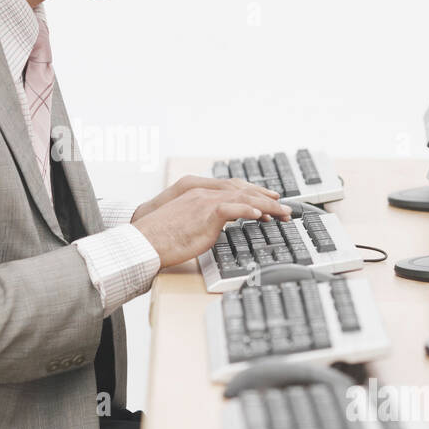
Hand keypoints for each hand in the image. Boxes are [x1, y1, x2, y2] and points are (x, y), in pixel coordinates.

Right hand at [131, 174, 283, 222]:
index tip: (268, 200)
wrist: (145, 241)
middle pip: (242, 189)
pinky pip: (234, 208)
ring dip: (267, 205)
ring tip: (282, 213)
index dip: (253, 193)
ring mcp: (205, 201)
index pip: (232, 187)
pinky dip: (250, 209)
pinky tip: (262, 214)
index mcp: (196, 192)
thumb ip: (200, 219)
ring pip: (244, 197)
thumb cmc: (160, 237)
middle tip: (284, 208)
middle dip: (266, 198)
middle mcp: (202, 192)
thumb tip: (213, 227)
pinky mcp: (207, 213)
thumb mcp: (184, 223)